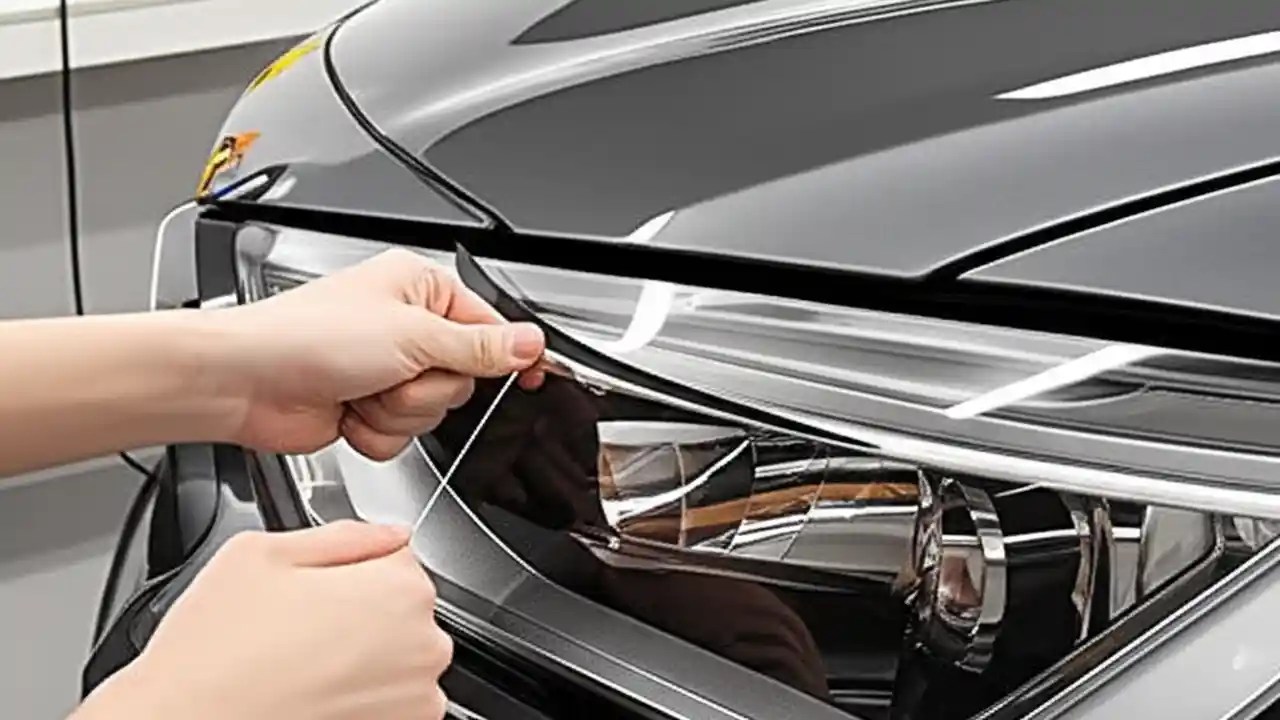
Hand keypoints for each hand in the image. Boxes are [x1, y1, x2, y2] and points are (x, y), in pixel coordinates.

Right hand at [75, 522, 452, 719]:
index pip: (397, 556)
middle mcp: (424, 647)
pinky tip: (314, 694)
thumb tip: (389, 532)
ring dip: (364, 656)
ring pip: (399, 656)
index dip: (347, 567)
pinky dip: (362, 696)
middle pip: (401, 608)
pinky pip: (393, 699)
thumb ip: (340, 534)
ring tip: (300, 666)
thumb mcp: (260, 554)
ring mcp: (417, 700)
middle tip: (297, 628)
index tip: (313, 588)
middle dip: (359, 611)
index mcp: (399, 591)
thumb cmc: (213, 653)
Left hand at [210, 249, 545, 459]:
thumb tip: (531, 343)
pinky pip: (401, 437)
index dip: (507, 355)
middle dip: (427, 388)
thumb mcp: (411, 336)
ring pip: (432, 413)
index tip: (532, 374)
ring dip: (397, 412)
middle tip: (395, 372)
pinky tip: (349, 411)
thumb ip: (479, 347)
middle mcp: (404, 329)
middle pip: (462, 379)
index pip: (489, 328)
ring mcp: (384, 371)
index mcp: (419, 290)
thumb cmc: (306, 337)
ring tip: (362, 390)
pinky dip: (376, 433)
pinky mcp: (366, 408)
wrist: (244, 382)